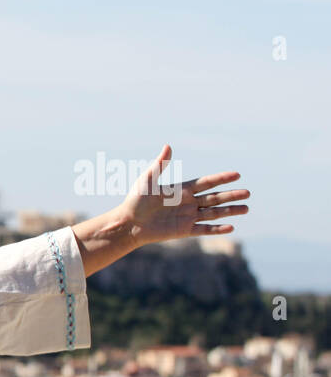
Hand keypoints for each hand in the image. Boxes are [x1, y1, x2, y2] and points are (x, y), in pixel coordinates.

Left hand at [116, 144, 249, 247]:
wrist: (128, 222)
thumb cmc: (136, 200)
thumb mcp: (148, 180)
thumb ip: (160, 165)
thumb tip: (168, 146)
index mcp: (182, 190)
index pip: (207, 182)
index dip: (221, 179)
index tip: (237, 174)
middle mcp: (188, 203)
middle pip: (214, 198)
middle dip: (231, 195)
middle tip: (248, 193)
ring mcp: (187, 217)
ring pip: (213, 214)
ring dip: (230, 211)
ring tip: (246, 208)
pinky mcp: (184, 231)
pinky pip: (203, 229)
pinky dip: (217, 229)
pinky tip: (231, 227)